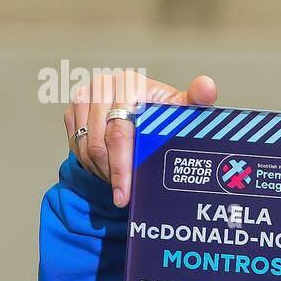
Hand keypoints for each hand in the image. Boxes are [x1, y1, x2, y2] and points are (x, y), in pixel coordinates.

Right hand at [64, 69, 217, 206]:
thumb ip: (197, 98)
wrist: (143, 107)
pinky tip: (108, 172)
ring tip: (119, 185)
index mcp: (129, 83)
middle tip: (123, 197)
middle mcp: (102, 87)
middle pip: (101, 143)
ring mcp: (83, 99)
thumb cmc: (164, 111)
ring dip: (102, 171)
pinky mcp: (73, 112)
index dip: (123, 165)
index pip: (121, 132)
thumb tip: (207, 86)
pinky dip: (91, 164)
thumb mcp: (180, 107)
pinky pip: (76, 146)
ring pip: (86, 148)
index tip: (126, 192)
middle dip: (113, 174)